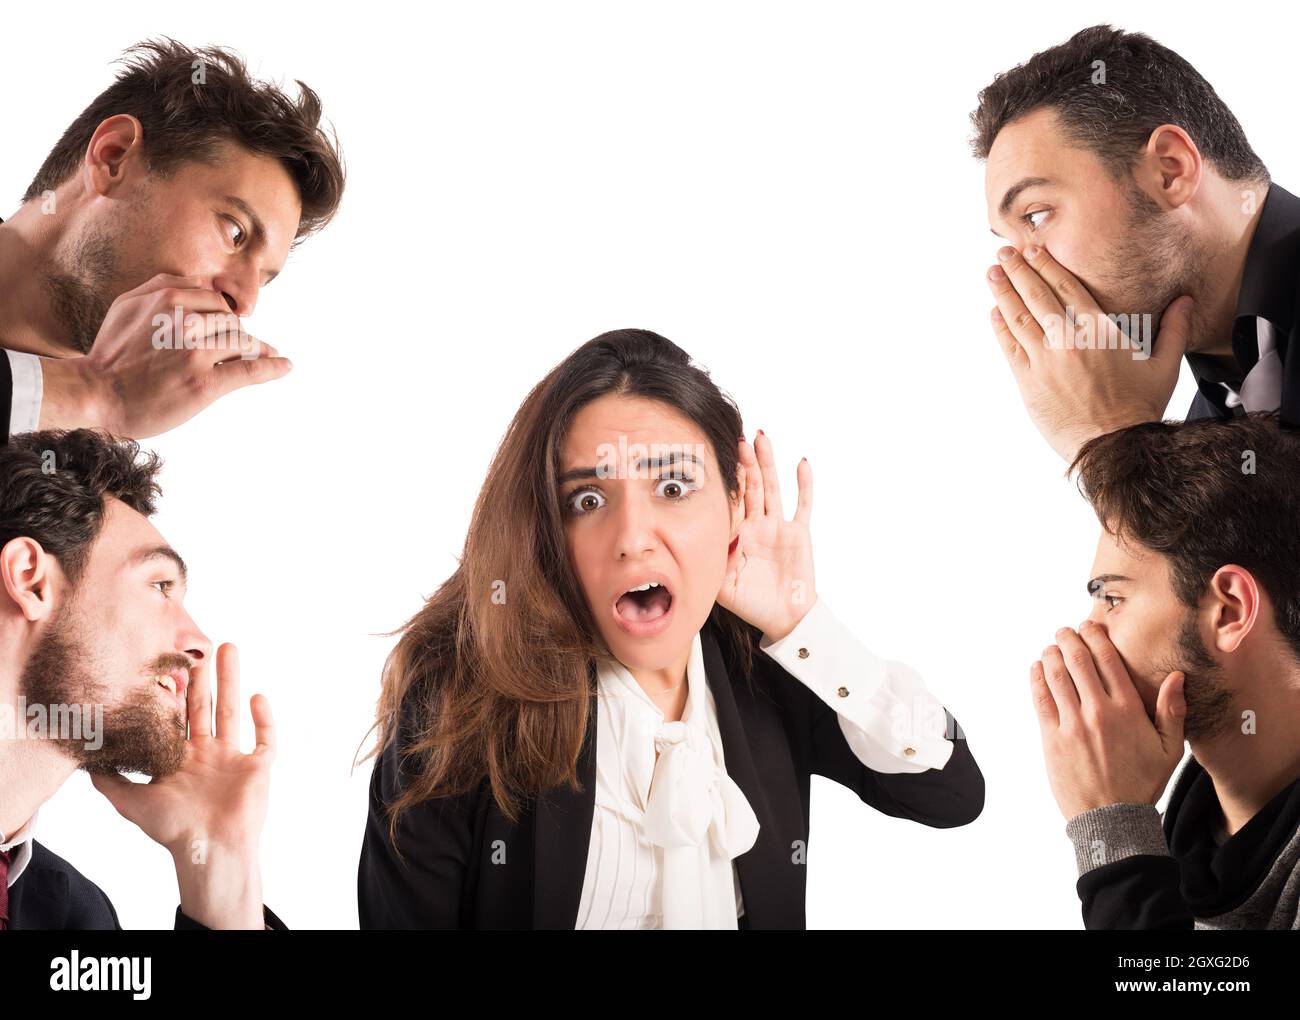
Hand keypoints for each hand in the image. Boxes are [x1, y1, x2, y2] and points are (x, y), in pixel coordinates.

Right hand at [39, 273, 291, 438]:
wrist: (95, 393)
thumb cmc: (111, 353)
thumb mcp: (128, 306)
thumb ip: (163, 287)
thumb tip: (200, 282)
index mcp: (167, 298)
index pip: (215, 301)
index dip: (224, 316)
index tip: (230, 326)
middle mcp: (184, 320)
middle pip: (231, 322)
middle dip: (239, 334)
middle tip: (249, 346)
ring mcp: (196, 352)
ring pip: (242, 343)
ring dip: (259, 349)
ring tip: (270, 355)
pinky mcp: (204, 383)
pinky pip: (249, 369)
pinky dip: (272, 367)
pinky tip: (284, 365)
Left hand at [91, 643, 275, 928]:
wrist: (209, 850)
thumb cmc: (173, 829)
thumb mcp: (131, 801)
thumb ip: (111, 779)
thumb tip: (85, 759)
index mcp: (181, 759)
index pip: (177, 716)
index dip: (175, 691)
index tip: (170, 663)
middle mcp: (208, 754)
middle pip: (206, 707)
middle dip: (205, 676)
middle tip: (204, 645)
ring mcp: (234, 758)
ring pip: (233, 712)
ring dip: (233, 680)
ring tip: (230, 649)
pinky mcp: (258, 766)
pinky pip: (266, 736)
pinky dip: (264, 717)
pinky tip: (257, 696)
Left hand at [715, 430, 815, 642]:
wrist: (782, 618)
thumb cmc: (751, 603)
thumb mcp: (722, 584)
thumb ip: (714, 563)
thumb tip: (709, 540)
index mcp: (736, 534)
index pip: (729, 501)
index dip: (725, 481)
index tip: (716, 457)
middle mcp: (756, 524)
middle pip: (750, 486)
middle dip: (744, 463)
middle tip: (738, 438)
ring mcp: (778, 526)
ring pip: (772, 488)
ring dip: (767, 463)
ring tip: (761, 438)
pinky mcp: (799, 532)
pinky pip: (803, 504)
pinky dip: (804, 484)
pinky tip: (802, 462)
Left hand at [986, 245, 1192, 461]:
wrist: (1115, 446)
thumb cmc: (1140, 407)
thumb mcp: (1164, 365)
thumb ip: (1174, 329)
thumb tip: (1186, 300)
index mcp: (1099, 330)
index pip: (1066, 287)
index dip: (1047, 266)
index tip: (1033, 250)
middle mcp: (1068, 340)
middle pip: (1037, 295)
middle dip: (1018, 270)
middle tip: (1003, 250)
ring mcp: (1044, 361)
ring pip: (1019, 318)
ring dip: (1003, 292)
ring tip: (992, 272)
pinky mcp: (1029, 382)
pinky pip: (1010, 348)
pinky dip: (1000, 328)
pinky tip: (994, 313)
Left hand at [1030, 622, 1185, 819]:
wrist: (1111, 818)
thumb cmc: (1141, 783)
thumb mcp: (1169, 750)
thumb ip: (1172, 711)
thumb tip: (1177, 677)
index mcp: (1127, 710)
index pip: (1108, 660)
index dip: (1095, 637)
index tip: (1089, 626)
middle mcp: (1098, 712)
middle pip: (1078, 661)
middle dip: (1069, 639)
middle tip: (1065, 630)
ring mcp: (1072, 724)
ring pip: (1056, 675)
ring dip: (1051, 654)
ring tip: (1052, 646)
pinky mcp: (1051, 737)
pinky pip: (1040, 698)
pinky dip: (1037, 678)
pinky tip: (1038, 668)